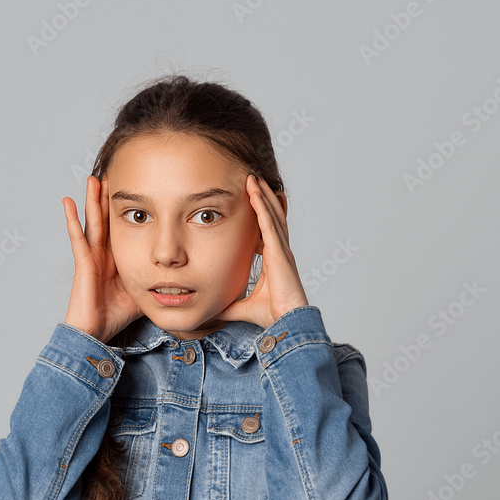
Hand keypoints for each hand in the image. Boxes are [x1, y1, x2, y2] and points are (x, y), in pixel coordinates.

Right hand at [62, 175, 143, 343]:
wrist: (96, 333)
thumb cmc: (115, 315)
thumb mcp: (145, 290)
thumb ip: (158, 278)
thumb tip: (180, 273)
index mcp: (116, 258)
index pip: (120, 228)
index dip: (125, 210)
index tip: (133, 190)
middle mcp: (102, 254)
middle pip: (106, 219)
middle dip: (108, 198)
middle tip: (113, 174)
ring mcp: (91, 257)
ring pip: (92, 222)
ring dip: (92, 201)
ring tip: (93, 179)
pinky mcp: (83, 264)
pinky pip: (78, 238)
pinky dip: (72, 220)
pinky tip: (68, 203)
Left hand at [214, 174, 308, 328]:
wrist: (285, 321)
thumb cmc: (271, 314)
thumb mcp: (242, 306)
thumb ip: (229, 306)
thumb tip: (213, 310)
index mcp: (273, 260)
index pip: (266, 231)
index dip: (259, 216)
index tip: (250, 203)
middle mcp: (279, 251)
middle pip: (271, 217)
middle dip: (262, 198)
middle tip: (252, 180)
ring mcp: (281, 249)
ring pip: (271, 215)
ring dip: (262, 195)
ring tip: (253, 178)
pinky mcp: (279, 251)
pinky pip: (269, 224)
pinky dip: (262, 207)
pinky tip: (255, 193)